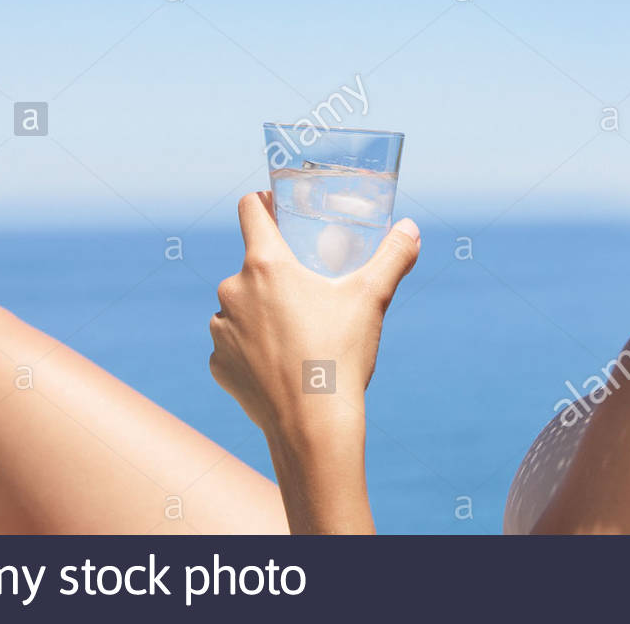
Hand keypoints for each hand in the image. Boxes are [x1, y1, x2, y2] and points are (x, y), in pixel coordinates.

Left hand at [209, 190, 421, 437]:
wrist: (314, 426)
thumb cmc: (340, 355)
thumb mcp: (372, 298)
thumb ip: (393, 256)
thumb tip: (411, 229)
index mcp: (265, 265)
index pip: (250, 210)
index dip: (264, 203)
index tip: (278, 209)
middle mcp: (232, 291)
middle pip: (252, 266)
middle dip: (277, 274)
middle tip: (308, 290)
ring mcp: (221, 331)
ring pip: (241, 308)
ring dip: (261, 313)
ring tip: (298, 333)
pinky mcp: (218, 365)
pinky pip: (235, 346)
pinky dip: (253, 350)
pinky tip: (281, 364)